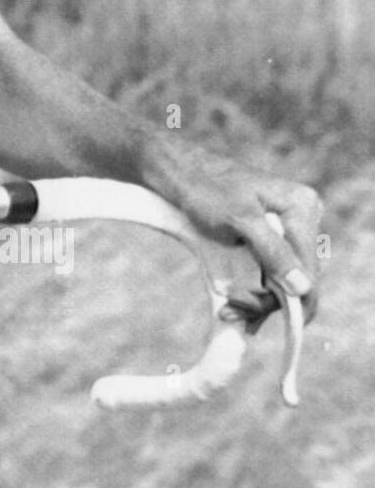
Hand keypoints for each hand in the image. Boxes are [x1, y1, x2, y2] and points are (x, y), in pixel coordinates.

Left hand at [164, 152, 321, 330]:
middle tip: (231, 311)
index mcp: (302, 208)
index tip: (256, 316)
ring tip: (227, 309)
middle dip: (265, 300)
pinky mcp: (268, 238)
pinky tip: (232, 301)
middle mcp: (301, 219)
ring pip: (282, 279)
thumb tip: (302, 287)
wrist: (178, 171)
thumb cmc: (205, 187)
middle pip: (298, 278)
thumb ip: (272, 251)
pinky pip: (269, 272)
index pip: (309, 268)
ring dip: (256, 299)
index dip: (292, 301)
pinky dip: (252, 289)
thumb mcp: (239, 219)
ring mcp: (285, 230)